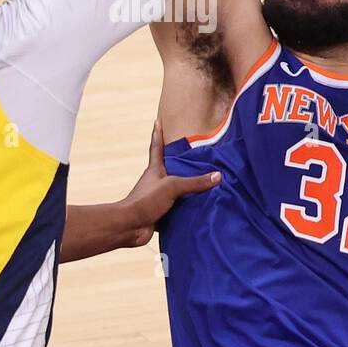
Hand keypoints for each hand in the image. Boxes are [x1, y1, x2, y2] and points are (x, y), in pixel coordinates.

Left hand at [119, 120, 219, 245]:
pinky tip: (199, 208)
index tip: (157, 120)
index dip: (158, 134)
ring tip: (204, 181)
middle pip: (168, 167)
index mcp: (155, 170)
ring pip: (175, 189)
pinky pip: (177, 208)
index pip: (157, 147)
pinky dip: (187, 207)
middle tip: (194, 152)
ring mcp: (157, 198)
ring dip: (186, 187)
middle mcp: (155, 181)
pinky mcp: (160, 213)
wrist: (130, 226)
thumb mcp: (172, 187)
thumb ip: (195, 182)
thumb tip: (217, 176)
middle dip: (179, 161)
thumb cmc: (146, 201)